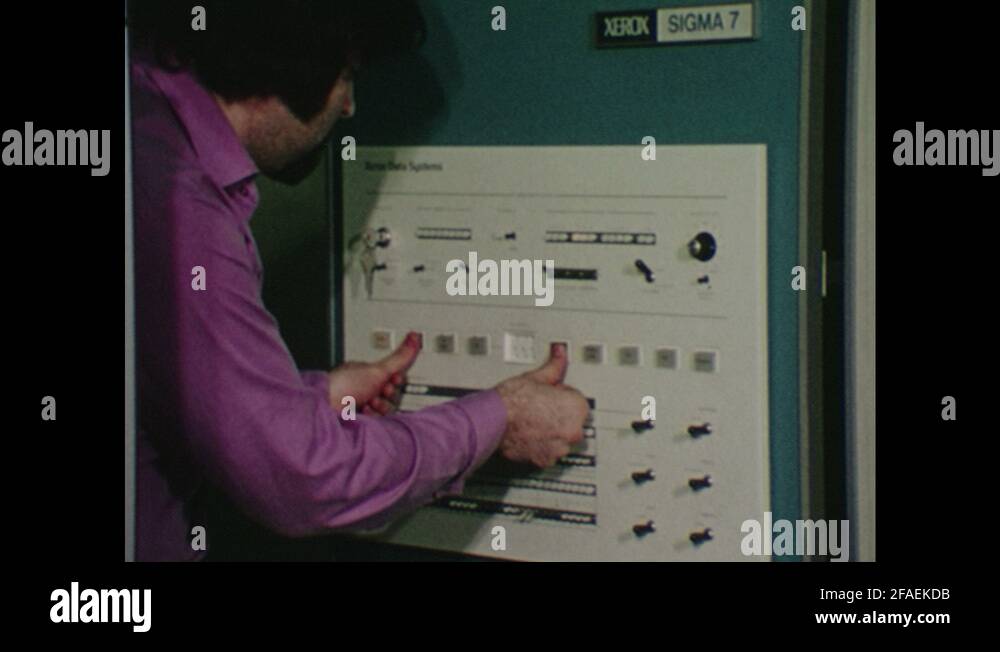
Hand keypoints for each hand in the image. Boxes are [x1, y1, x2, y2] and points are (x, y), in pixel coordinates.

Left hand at [327, 332, 420, 415]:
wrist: (326, 408)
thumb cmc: (344, 385)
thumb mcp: (378, 369)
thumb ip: (399, 357)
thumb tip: (414, 337)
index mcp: (364, 372)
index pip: (389, 374)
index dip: (396, 378)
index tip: (395, 379)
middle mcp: (361, 388)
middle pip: (389, 393)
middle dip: (388, 393)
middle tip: (381, 391)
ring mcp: (359, 405)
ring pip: (383, 409)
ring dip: (380, 406)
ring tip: (370, 404)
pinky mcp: (359, 421)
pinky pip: (376, 421)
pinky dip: (372, 417)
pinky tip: (364, 414)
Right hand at [494, 344, 588, 466]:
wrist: (492, 420)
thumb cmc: (512, 400)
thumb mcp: (536, 377)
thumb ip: (554, 366)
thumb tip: (560, 353)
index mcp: (577, 408)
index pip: (576, 401)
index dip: (560, 396)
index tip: (548, 396)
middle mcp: (573, 431)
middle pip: (570, 422)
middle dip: (558, 416)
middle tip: (538, 409)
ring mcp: (559, 448)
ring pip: (560, 439)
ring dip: (551, 433)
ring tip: (531, 422)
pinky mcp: (544, 461)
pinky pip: (548, 453)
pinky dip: (540, 447)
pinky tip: (528, 435)